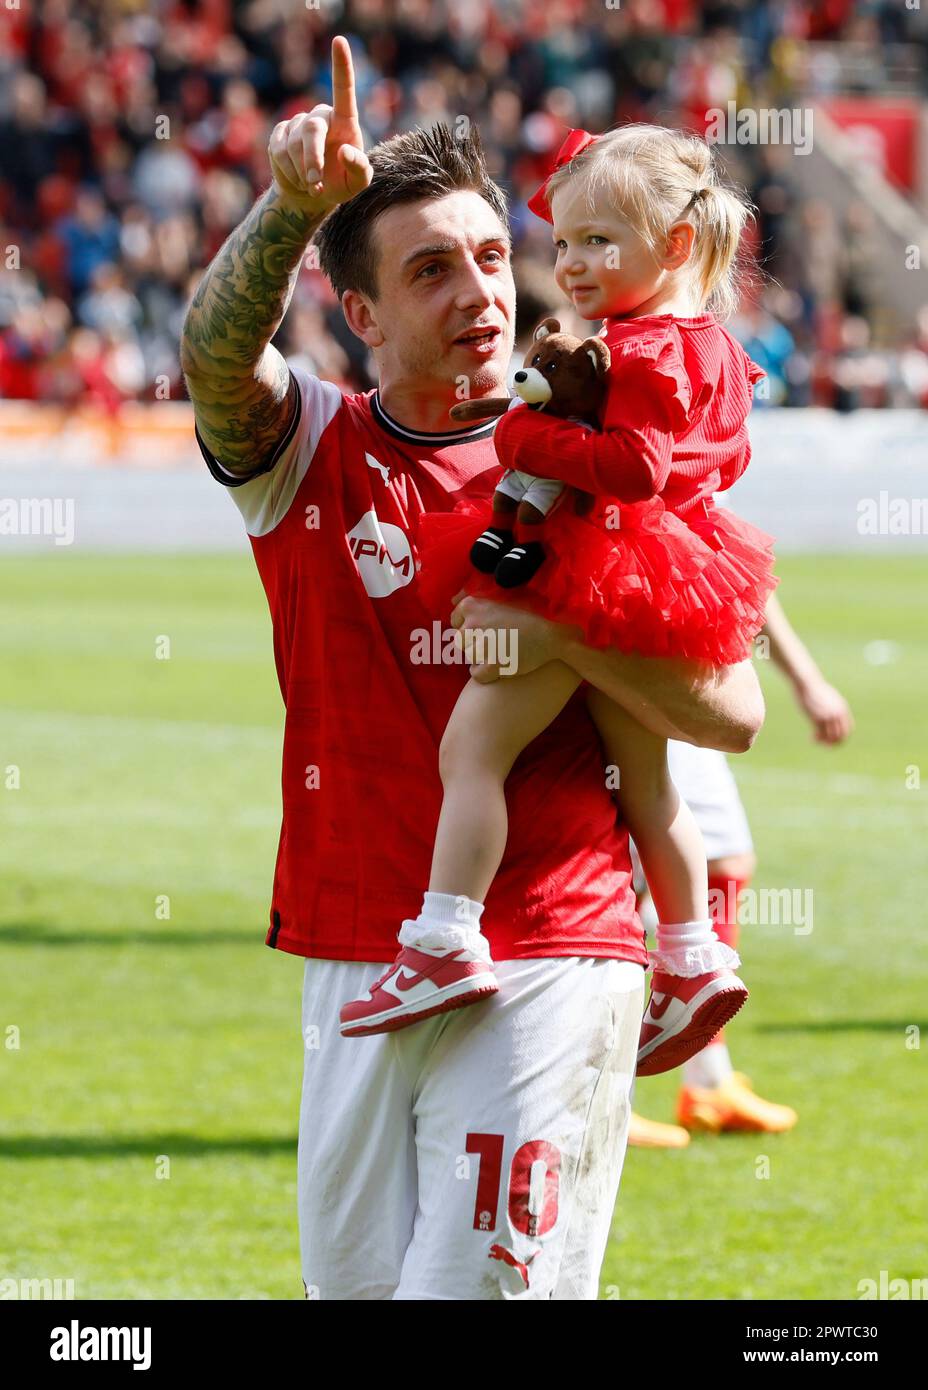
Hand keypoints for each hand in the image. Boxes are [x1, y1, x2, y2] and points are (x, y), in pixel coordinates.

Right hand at [268, 36, 371, 214]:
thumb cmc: (341, 184)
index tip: (339, 41)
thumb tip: (344, 151)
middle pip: (312, 130)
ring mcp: (297, 124)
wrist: (313, 194)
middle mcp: (321, 116)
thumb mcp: (358, 183)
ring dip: (302, 172)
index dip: (341, 66)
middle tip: (316, 184)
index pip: (343, 90)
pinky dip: (289, 173)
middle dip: (312, 159)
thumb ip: (359, 168)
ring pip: (293, 145)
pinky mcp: (279, 135)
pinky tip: (298, 179)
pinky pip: (279, 152)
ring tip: (312, 184)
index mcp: (344, 121)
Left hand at [449, 592, 566, 682]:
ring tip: (503, 650)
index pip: (455, 621)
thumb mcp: (500, 596)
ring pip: (469, 658)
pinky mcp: (491, 665)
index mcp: (472, 605)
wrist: (552, 632)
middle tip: (498, 640)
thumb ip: (472, 598)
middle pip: (461, 642)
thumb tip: (451, 600)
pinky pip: (477, 674)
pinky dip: (487, 673)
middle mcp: (472, 623)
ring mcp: (481, 645)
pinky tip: (503, 664)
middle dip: (475, 644)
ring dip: (482, 658)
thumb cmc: (527, 613)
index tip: (487, 628)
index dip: (471, 627)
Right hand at [794, 677, 853, 743]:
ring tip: (816, 740)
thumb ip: (833, 706)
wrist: (808, 683)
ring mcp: (828, 716)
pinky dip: (817, 739)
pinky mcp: (817, 717)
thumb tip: (833, 715)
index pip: (849, 729)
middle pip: (842, 735)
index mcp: (843, 709)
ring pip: (831, 737)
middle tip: (825, 745)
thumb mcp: (829, 698)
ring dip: (825, 742)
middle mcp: (837, 714)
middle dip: (835, 743)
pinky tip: (811, 738)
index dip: (842, 737)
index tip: (832, 738)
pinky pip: (820, 734)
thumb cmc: (816, 690)